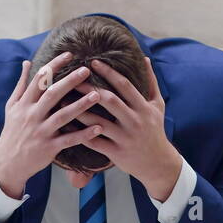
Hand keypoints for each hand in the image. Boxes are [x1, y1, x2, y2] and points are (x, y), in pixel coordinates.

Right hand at [0, 53, 104, 198]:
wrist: (7, 163)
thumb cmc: (13, 131)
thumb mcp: (12, 106)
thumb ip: (22, 84)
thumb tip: (27, 62)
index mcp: (24, 103)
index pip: (39, 79)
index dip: (54, 65)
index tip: (69, 55)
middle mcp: (32, 115)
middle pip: (52, 94)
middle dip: (70, 81)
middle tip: (86, 70)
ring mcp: (41, 132)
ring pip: (63, 116)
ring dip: (80, 105)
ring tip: (97, 95)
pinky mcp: (48, 148)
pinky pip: (69, 140)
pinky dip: (84, 134)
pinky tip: (98, 127)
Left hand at [74, 56, 182, 200]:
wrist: (158, 163)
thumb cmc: (155, 130)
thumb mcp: (158, 105)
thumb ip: (151, 82)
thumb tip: (145, 59)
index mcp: (143, 107)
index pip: (124, 85)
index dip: (109, 72)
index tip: (93, 62)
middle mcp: (135, 121)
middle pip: (110, 101)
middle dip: (90, 88)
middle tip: (73, 78)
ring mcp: (125, 138)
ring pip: (98, 122)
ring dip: (80, 111)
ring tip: (63, 101)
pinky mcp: (116, 153)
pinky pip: (95, 142)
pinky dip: (80, 134)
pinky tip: (67, 126)